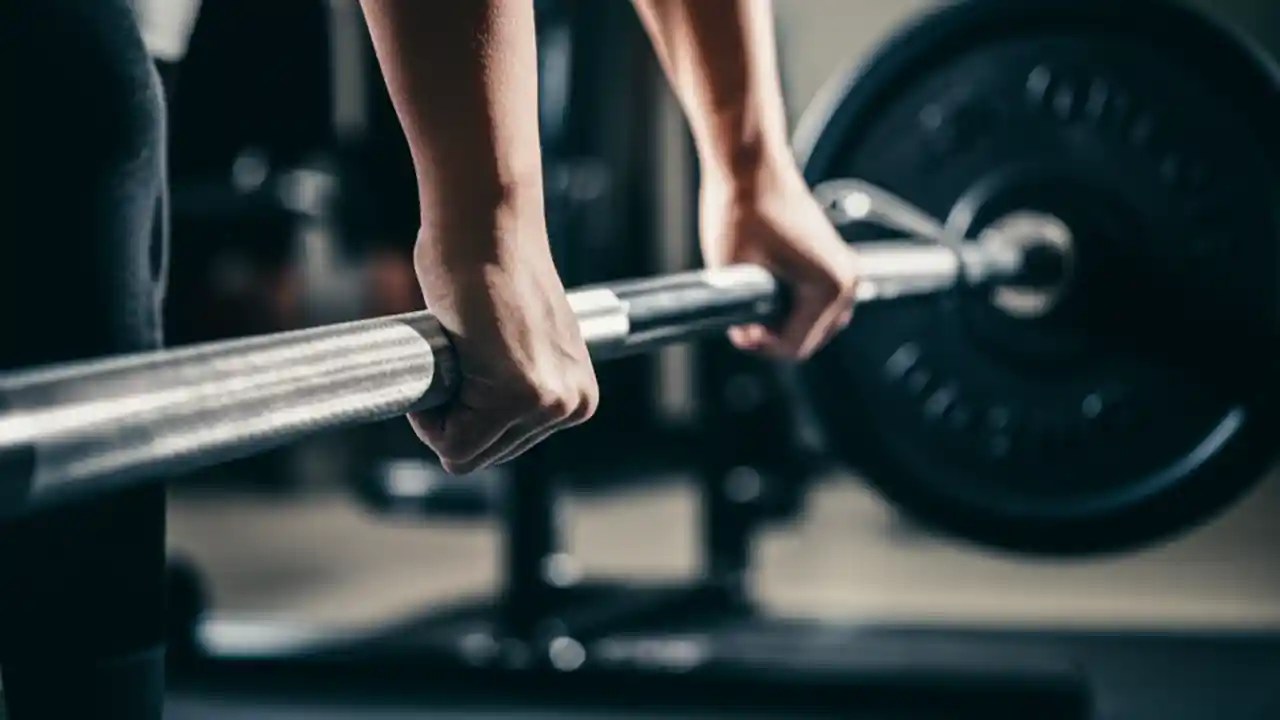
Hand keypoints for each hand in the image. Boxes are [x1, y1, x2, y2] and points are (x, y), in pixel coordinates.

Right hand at [407, 222, 598, 474]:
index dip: (466, 412)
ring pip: (469, 453)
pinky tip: (446, 359)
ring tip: (459, 351)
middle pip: (488, 455)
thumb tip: (481, 400)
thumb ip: (514, 380)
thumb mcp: (516, 343)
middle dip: (456, 413)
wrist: (486, 227)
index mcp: (575, 397)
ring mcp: (550, 402)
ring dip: (444, 410)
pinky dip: (430, 416)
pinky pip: (455, 445)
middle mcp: (572, 405)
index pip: (503, 446)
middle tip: (460, 353)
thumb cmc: (487, 270)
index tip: (469, 361)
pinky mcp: (521, 394)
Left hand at [700, 160, 857, 360]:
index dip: (759, 346)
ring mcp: (845, 269)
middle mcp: (847, 281)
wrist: (750, 165)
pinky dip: (795, 307)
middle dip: (774, 337)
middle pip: (810, 340)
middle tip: (741, 321)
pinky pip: (820, 304)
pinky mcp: (835, 259)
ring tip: (753, 307)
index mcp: (829, 288)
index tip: (735, 329)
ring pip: (817, 325)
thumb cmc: (740, 210)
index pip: (795, 347)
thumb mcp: (733, 275)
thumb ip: (746, 317)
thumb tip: (749, 337)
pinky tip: (769, 294)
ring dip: (785, 324)